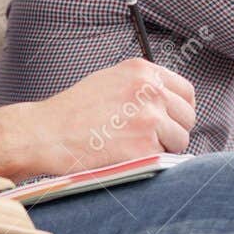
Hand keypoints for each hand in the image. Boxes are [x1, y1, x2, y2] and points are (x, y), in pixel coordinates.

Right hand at [3, 58, 195, 178]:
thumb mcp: (110, 81)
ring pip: (179, 140)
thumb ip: (142, 87)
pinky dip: (149, 162)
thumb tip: (169, 104)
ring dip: (163, 148)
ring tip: (133, 148)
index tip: (173, 120)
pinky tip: (125, 156)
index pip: (186, 91)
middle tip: (150, 139)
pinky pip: (164, 159)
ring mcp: (150, 119)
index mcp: (142, 71)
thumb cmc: (73, 111)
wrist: (46, 133)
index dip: (181, 109)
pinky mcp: (144, 148)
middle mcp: (150, 91)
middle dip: (174, 130)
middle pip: (187, 117)